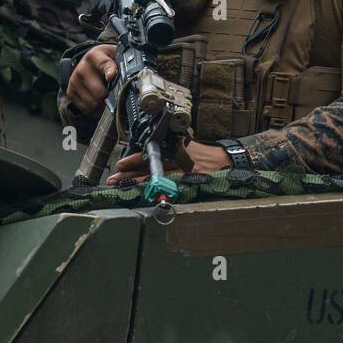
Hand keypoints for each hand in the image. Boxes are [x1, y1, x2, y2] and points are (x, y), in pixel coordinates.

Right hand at [66, 44, 117, 114]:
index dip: (109, 71)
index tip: (111, 77)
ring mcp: (74, 80)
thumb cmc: (108, 61)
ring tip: (109, 98)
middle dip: (111, 97)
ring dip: (103, 105)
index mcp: (96, 56)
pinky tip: (99, 101)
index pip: (104, 65)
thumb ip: (124, 65)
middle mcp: (82, 68)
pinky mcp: (70, 92)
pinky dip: (95, 109)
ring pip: (93, 103)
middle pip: (100, 92)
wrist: (90, 63)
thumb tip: (135, 78)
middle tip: (118, 96)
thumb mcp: (117, 57)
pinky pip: (86, 108)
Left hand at [107, 141, 231, 185]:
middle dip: (130, 176)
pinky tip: (144, 196)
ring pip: (156, 181)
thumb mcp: (188, 146)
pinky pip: (169, 190)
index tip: (121, 164)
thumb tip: (147, 156)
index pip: (152, 155)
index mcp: (176, 150)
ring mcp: (184, 175)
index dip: (135, 160)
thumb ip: (170, 151)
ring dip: (137, 185)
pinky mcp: (190, 185)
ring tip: (121, 188)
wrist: (228, 161)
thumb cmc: (207, 155)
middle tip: (113, 180)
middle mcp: (179, 163)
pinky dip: (156, 193)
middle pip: (150, 170)